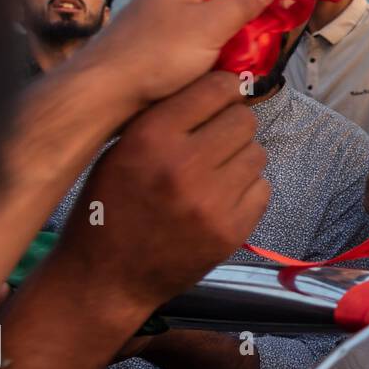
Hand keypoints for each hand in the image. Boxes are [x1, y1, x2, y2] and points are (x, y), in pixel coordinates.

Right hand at [48, 71, 269, 314]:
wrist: (106, 280)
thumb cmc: (108, 209)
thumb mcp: (119, 152)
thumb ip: (165, 119)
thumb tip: (219, 88)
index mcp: (151, 138)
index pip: (215, 88)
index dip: (223, 90)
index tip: (223, 96)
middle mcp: (185, 165)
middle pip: (244, 120)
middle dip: (232, 126)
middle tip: (215, 142)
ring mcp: (213, 201)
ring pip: (258, 154)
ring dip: (240, 159)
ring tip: (214, 175)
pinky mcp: (232, 230)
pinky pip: (263, 189)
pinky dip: (247, 191)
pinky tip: (220, 200)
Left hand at [76, 0, 278, 112]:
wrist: (105, 91)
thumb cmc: (156, 53)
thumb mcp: (209, 26)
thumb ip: (242, 3)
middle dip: (254, 0)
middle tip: (280, 19)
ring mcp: (169, 18)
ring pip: (215, 13)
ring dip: (240, 27)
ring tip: (263, 45)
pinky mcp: (166, 43)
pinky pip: (203, 36)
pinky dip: (222, 45)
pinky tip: (235, 63)